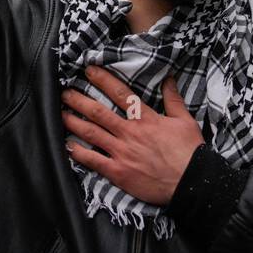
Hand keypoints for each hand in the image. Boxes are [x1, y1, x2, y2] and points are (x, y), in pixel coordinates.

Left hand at [62, 67, 203, 206]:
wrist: (191, 182)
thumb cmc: (189, 152)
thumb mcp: (185, 121)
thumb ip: (173, 99)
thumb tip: (168, 79)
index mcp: (145, 119)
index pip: (120, 94)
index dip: (103, 80)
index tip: (89, 71)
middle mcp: (130, 133)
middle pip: (98, 112)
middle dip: (79, 100)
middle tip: (65, 92)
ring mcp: (122, 153)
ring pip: (91, 133)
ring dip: (74, 122)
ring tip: (61, 113)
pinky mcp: (118, 172)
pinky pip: (94, 161)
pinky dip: (79, 153)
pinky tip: (68, 146)